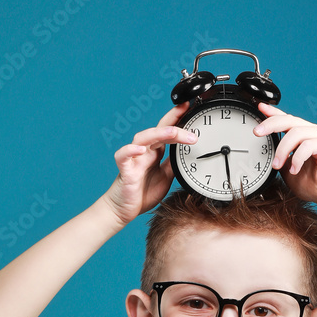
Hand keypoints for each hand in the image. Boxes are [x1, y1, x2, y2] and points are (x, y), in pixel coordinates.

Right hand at [102, 102, 197, 225]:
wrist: (125, 209)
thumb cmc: (143, 192)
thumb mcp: (166, 177)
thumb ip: (174, 163)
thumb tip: (189, 153)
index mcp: (155, 152)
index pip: (167, 130)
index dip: (176, 118)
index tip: (189, 107)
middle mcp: (144, 151)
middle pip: (159, 132)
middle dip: (175, 126)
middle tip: (192, 129)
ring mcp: (134, 159)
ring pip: (143, 138)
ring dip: (158, 133)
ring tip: (173, 132)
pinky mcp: (125, 170)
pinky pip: (124, 156)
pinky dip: (130, 150)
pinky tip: (140, 149)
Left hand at [254, 102, 316, 211]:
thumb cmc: (311, 183)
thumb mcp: (286, 169)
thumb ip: (278, 157)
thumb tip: (264, 151)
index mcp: (301, 135)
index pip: (285, 119)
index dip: (272, 112)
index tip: (259, 107)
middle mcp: (310, 132)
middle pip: (288, 120)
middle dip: (270, 124)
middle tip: (257, 133)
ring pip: (296, 132)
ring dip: (282, 149)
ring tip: (277, 165)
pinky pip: (308, 145)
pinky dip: (297, 158)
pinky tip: (294, 169)